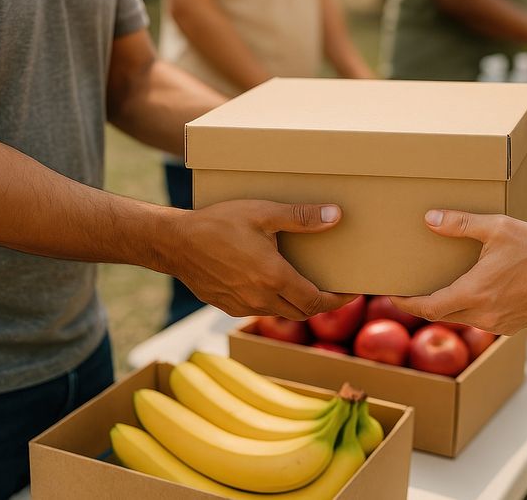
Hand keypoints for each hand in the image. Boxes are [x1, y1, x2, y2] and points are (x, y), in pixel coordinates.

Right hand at [158, 200, 354, 318]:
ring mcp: (242, 306)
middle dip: (322, 305)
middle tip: (334, 290)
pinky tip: (274, 284)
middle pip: (302, 313)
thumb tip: (336, 215)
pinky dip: (274, 302)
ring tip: (306, 285)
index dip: (338, 301)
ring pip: (281, 314)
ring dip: (298, 304)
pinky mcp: (227, 307)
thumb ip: (301, 217)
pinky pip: (259, 310)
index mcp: (273, 278)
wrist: (174, 242)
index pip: (316, 302)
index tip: (352, 293)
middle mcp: (260, 299)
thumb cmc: (218, 223)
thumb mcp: (263, 213)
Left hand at [392, 211, 526, 333]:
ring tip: (440, 289)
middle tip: (409, 292)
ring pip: (463, 319)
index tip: (391, 295)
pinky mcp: (512, 327)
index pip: (428, 307)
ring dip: (449, 307)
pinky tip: (475, 293)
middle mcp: (483, 315)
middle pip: (442, 315)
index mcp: (474, 293)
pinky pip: (483, 321)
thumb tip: (429, 219)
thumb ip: (461, 224)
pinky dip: (472, 310)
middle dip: (422, 306)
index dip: (406, 303)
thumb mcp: (497, 228)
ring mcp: (499, 324)